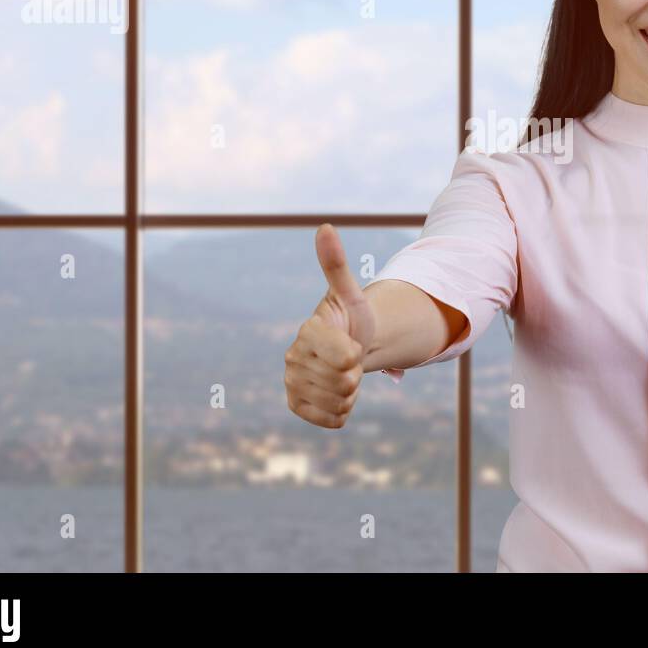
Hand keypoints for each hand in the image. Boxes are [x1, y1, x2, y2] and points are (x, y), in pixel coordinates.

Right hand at [284, 224, 377, 428]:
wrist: (348, 346)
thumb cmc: (350, 319)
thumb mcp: (350, 293)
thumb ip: (336, 265)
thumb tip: (324, 227)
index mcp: (307, 332)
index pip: (345, 357)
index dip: (355, 354)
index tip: (351, 344)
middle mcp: (292, 359)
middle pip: (345, 382)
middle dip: (356, 373)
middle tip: (349, 359)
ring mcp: (292, 385)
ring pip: (341, 402)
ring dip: (351, 392)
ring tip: (344, 373)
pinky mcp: (297, 407)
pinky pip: (334, 420)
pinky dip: (343, 410)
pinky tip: (336, 392)